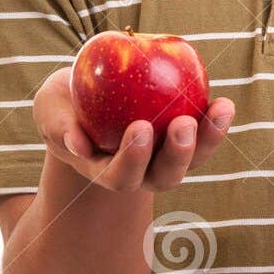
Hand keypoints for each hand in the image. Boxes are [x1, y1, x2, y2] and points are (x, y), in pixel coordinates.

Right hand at [32, 66, 234, 191]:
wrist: (88, 97)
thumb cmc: (65, 106)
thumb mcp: (50, 109)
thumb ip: (58, 126)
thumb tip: (78, 145)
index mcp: (106, 172)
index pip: (121, 176)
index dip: (133, 159)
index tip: (140, 128)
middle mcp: (141, 173)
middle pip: (164, 176)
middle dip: (177, 154)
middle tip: (182, 123)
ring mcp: (166, 158)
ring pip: (192, 160)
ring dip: (209, 139)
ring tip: (220, 109)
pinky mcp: (186, 139)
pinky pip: (204, 135)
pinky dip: (215, 121)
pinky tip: (223, 102)